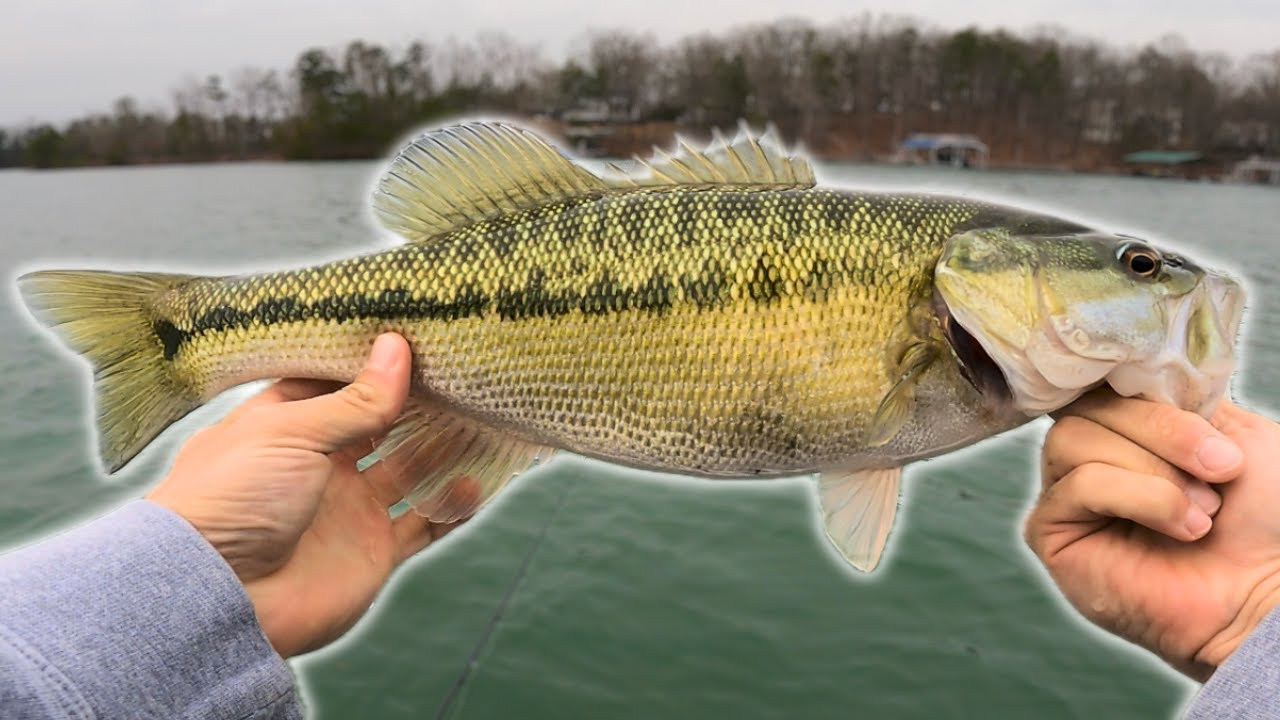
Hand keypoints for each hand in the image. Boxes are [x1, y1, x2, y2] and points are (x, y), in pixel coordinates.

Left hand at [147, 334, 456, 657]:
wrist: (221, 599)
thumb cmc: (231, 501)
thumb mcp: (291, 432)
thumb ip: (354, 399)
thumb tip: (396, 349)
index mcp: (285, 427)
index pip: (335, 384)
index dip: (371, 363)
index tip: (413, 337)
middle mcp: (319, 465)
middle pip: (379, 425)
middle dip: (416, 403)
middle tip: (458, 373)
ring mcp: (348, 509)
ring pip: (410, 470)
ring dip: (442, 449)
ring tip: (480, 418)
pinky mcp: (372, 551)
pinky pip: (424, 525)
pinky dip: (452, 506)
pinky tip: (477, 481)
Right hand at [1025, 388, 1279, 679]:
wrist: (1273, 588)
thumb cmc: (1267, 519)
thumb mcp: (1233, 429)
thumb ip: (1173, 393)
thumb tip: (1126, 368)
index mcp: (1129, 425)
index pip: (1099, 378)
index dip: (1133, 380)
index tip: (1189, 401)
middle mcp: (1090, 455)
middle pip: (1087, 406)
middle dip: (1163, 431)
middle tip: (1222, 470)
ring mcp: (1066, 494)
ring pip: (1074, 440)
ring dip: (1152, 471)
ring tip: (1203, 511)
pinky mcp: (1051, 534)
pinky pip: (1076, 486)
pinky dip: (1137, 497)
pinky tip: (1183, 528)